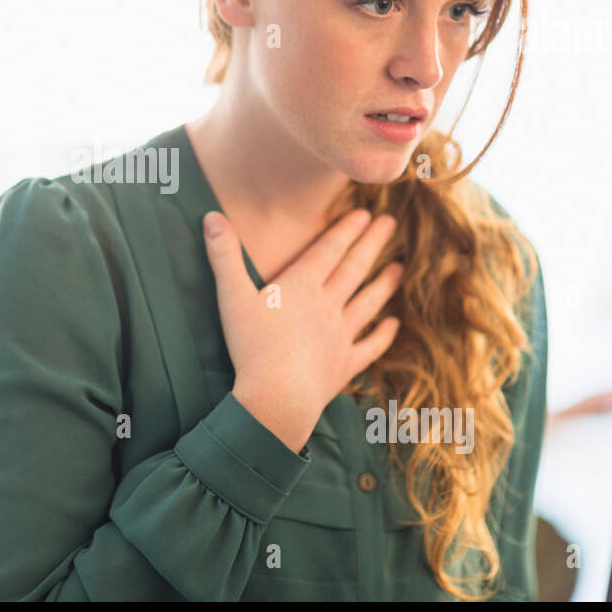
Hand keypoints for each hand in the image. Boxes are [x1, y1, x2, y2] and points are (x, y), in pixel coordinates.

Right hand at [203, 208, 403, 453]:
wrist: (277, 398)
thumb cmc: (251, 347)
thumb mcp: (231, 296)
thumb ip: (223, 255)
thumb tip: (211, 215)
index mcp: (301, 286)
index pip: (329, 250)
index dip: (347, 229)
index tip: (366, 213)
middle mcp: (327, 306)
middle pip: (354, 269)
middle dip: (372, 244)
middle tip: (390, 224)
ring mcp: (340, 336)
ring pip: (368, 303)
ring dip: (384, 284)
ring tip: (399, 268)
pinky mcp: (345, 365)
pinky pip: (370, 346)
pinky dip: (383, 335)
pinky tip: (393, 325)